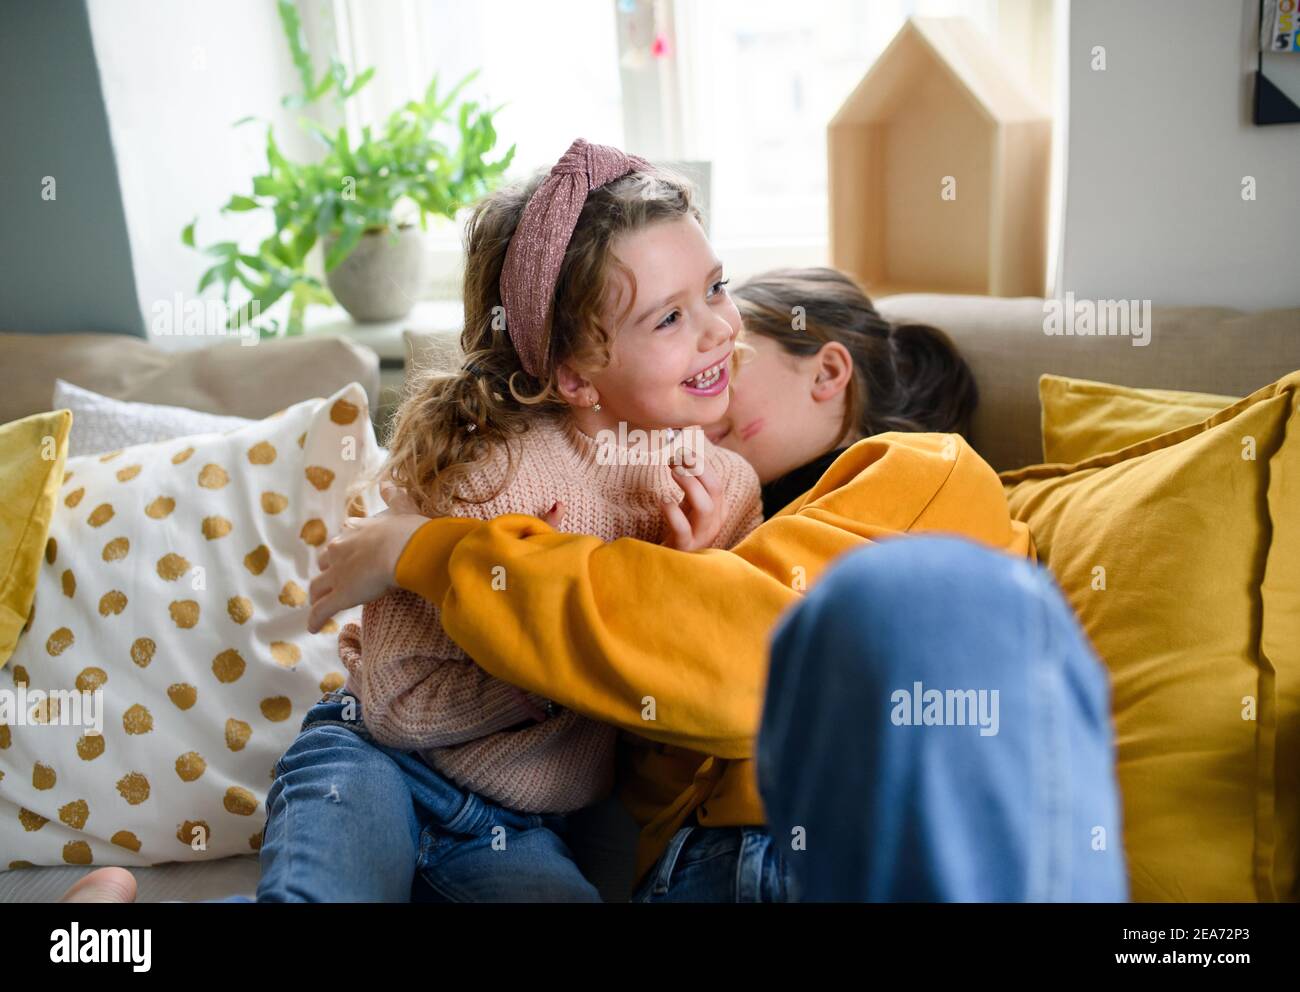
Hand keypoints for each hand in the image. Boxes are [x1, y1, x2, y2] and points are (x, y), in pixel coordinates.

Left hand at [307, 508, 430, 632]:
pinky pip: (322, 610)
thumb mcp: (402, 508)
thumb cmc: (407, 530)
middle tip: (333, 582)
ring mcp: (338, 574)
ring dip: (317, 596)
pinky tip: (314, 628)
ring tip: (319, 605)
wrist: (405, 548)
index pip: (342, 540)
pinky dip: (315, 620)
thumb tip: (387, 483)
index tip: (348, 555)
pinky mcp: (339, 596)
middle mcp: (340, 550)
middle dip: (327, 572)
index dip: (344, 550)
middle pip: (325, 563)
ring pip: (318, 586)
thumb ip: (394, 497)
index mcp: (355, 531)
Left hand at [660, 449, 724, 550]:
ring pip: (704, 507)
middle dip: (697, 469)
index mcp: (718, 510)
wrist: (669, 562)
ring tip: (672, 471)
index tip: (681, 451)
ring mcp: (701, 536)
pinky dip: (673, 512)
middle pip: (715, 490)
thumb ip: (689, 483)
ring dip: (689, 484)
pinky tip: (663, 501)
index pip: (715, 482)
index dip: (699, 464)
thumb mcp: (688, 505)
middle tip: (676, 457)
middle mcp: (714, 522)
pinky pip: (683, 529)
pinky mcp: (685, 548)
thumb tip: (682, 452)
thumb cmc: (679, 530)